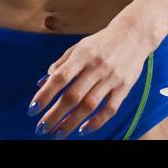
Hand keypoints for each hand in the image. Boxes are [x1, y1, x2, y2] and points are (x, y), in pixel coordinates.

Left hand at [27, 17, 155, 137]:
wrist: (134, 34)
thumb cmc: (102, 41)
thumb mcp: (80, 46)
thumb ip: (61, 63)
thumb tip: (42, 82)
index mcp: (83, 55)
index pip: (60, 78)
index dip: (45, 95)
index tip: (33, 109)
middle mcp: (97, 67)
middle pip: (73, 96)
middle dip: (55, 115)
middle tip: (42, 128)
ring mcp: (112, 78)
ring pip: (89, 105)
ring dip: (71, 122)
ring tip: (58, 133)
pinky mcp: (124, 87)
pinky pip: (109, 109)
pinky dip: (96, 122)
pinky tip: (83, 129)